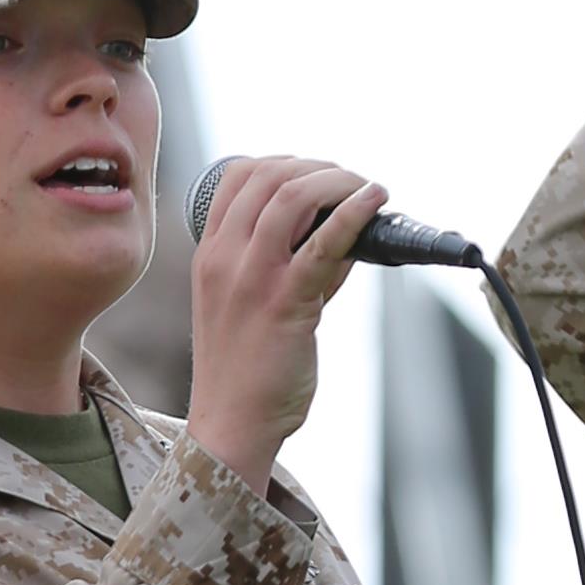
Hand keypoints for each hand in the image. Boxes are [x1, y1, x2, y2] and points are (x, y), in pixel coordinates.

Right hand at [182, 159, 380, 487]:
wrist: (232, 424)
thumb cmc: (245, 371)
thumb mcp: (251, 305)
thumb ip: (293, 267)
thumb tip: (346, 235)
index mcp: (210, 253)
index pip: (238, 175)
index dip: (282, 160)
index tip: (316, 172)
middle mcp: (225, 257)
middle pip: (268, 175)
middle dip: (318, 167)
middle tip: (351, 179)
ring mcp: (251, 277)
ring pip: (292, 196)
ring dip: (337, 181)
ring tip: (366, 187)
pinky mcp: (284, 301)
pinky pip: (322, 244)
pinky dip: (353, 212)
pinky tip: (375, 200)